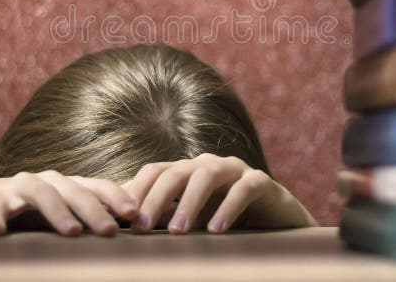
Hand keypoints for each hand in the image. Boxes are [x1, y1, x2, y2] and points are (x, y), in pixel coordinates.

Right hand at [0, 170, 138, 236]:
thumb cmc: (27, 215)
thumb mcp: (59, 217)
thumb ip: (87, 221)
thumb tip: (127, 231)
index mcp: (64, 186)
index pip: (95, 186)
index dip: (115, 197)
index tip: (135, 214)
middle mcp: (44, 182)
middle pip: (72, 190)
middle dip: (93, 209)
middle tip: (109, 230)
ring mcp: (15, 187)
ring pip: (40, 192)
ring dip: (57, 211)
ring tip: (72, 232)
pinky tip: (0, 233)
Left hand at [124, 153, 316, 233]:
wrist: (276, 225)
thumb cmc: (225, 220)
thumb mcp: (190, 219)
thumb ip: (161, 216)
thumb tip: (120, 221)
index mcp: (188, 170)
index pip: (156, 171)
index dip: (138, 191)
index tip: (123, 219)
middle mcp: (209, 164)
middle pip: (177, 171)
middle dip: (157, 199)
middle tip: (143, 227)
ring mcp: (236, 170)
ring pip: (207, 175)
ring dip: (189, 202)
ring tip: (178, 231)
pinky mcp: (261, 182)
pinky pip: (243, 189)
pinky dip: (228, 208)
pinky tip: (216, 230)